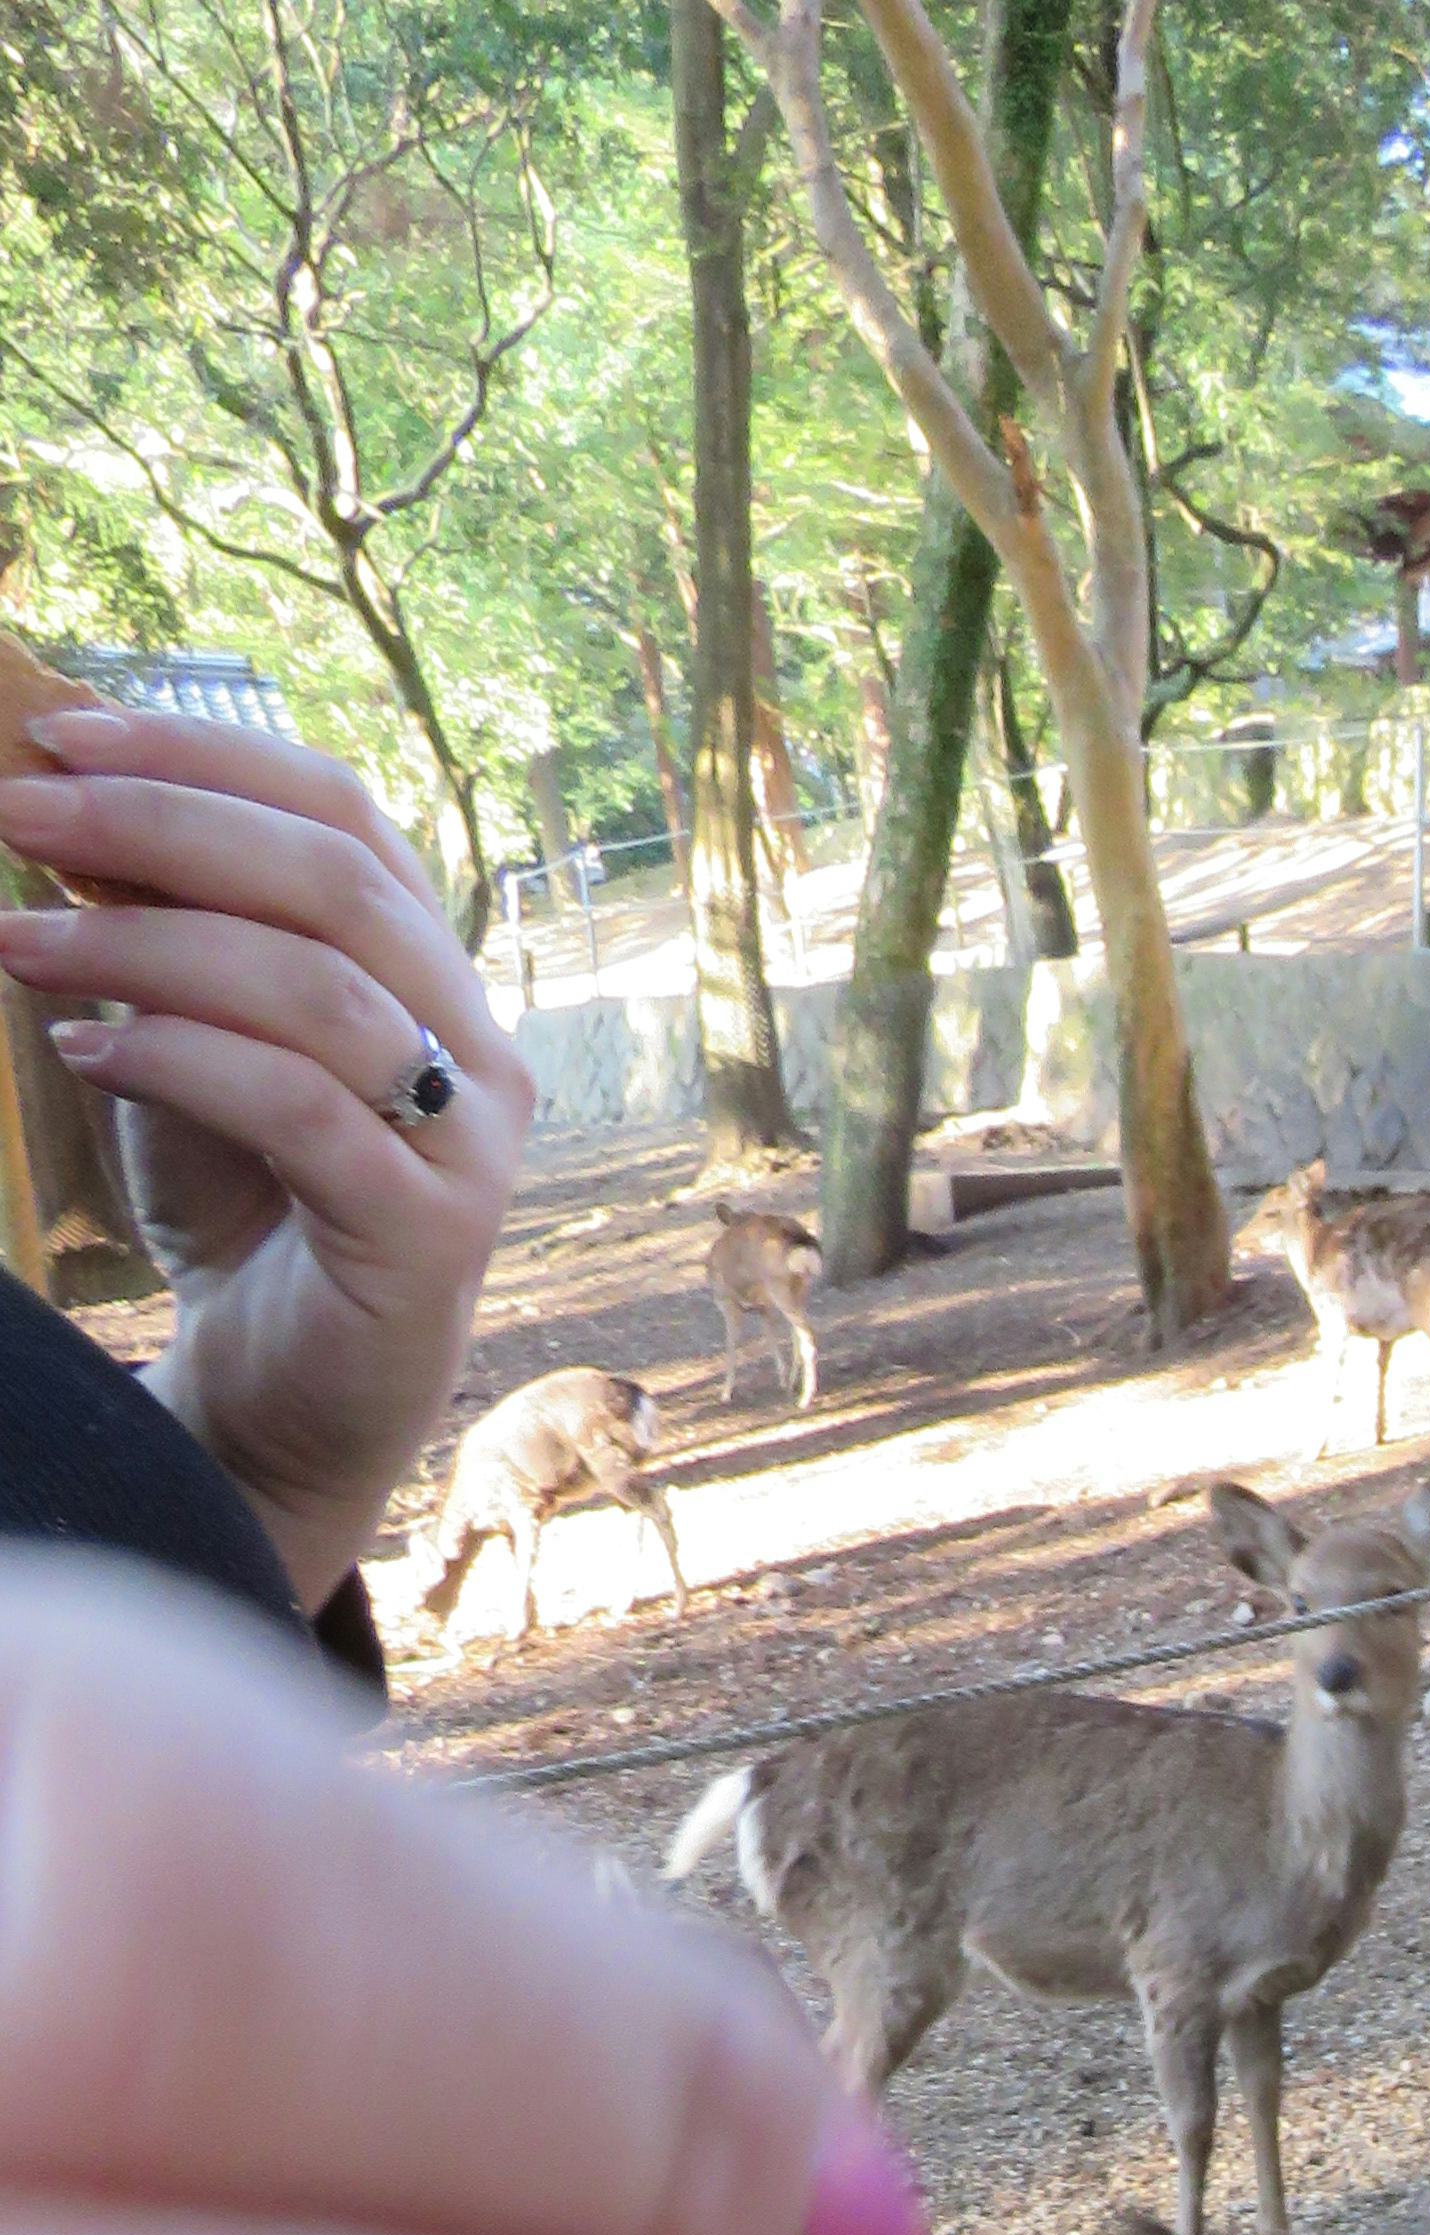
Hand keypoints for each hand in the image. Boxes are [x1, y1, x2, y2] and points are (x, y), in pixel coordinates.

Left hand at [0, 712, 532, 1608]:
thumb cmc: (244, 1210)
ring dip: (149, 945)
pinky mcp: (431, 1234)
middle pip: (335, 882)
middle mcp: (478, 1045)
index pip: (342, 815)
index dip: (205, 755)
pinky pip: (303, 1111)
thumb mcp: (191, 1041)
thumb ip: (166, 939)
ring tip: (13, 942)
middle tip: (20, 813)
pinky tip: (84, 1050)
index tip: (60, 733)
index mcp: (430, 975)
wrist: (290, 1400)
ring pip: (320, 989)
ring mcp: (469, 1143)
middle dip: (162, 829)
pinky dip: (180, 1061)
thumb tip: (68, 809)